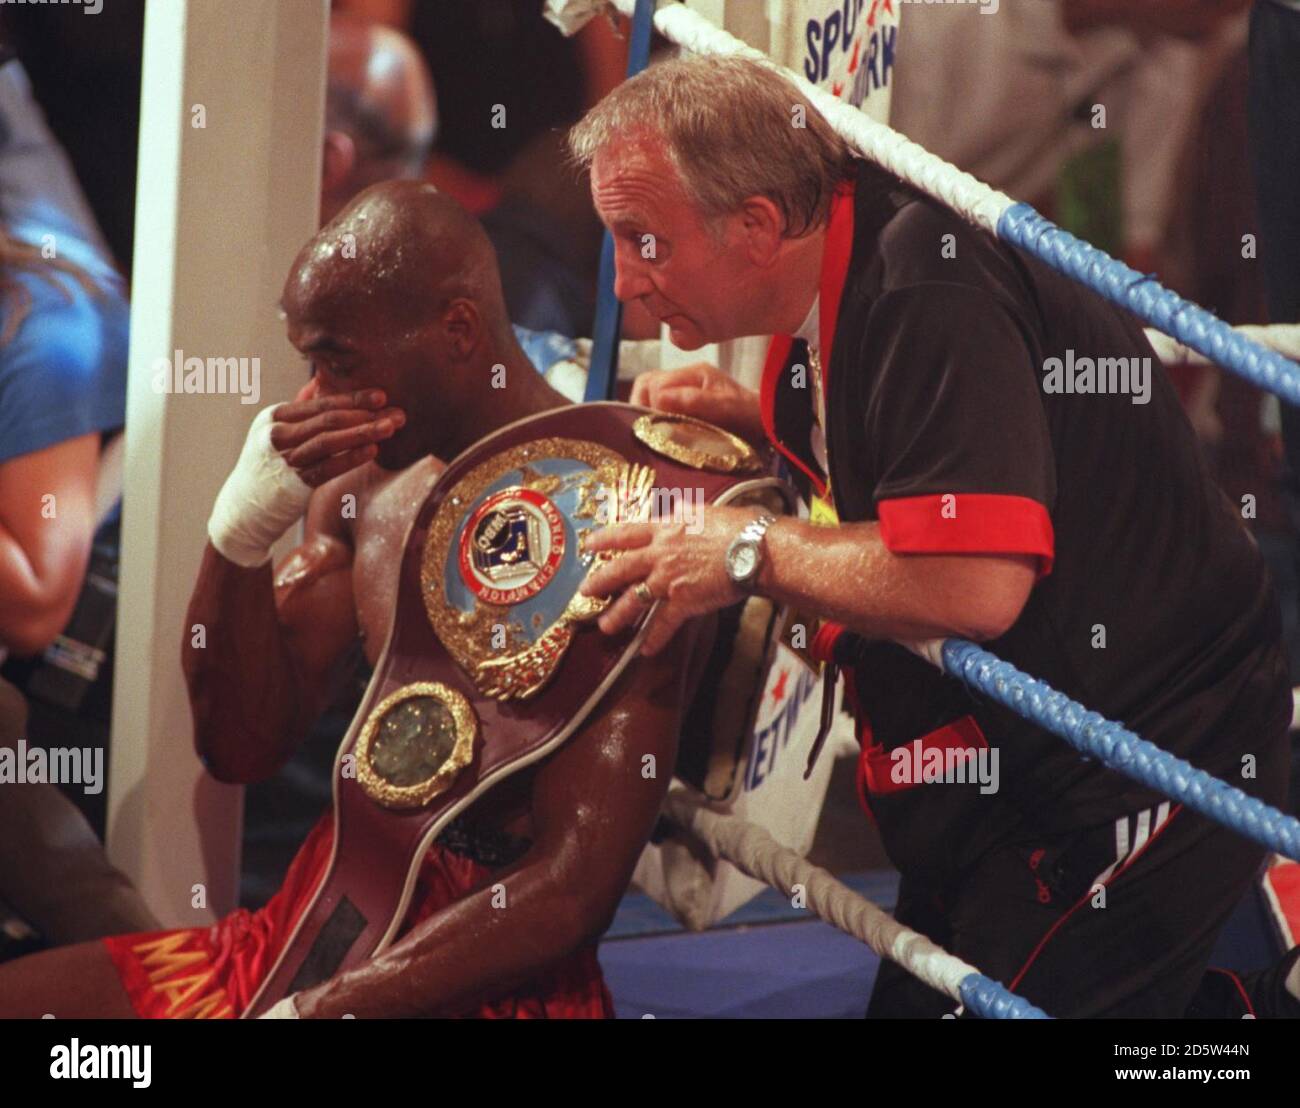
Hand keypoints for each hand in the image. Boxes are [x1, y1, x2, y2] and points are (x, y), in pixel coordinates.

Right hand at [270, 381, 405, 486]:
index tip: (381, 396)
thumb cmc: (267, 466)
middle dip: (364, 415)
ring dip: (362, 433)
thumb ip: (298, 410)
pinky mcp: (292, 485)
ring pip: (328, 442)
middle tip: (396, 412)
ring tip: (390, 428)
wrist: (243, 508)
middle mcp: (276, 435)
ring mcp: (283, 459)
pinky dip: (349, 458)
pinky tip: (371, 451)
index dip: (352, 398)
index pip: (319, 403)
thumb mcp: (272, 432)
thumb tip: (318, 383)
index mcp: (274, 417)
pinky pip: (326, 469)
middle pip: (327, 420)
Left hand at [580, 505, 756, 655]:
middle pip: (620, 568)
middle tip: (584, 591)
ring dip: (618, 614)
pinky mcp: (684, 601)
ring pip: (635, 599)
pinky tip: (646, 649)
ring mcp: (669, 579)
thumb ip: (686, 514)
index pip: (626, 533)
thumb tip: (678, 510)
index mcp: (665, 530)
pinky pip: (664, 623)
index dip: (605, 539)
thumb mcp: (705, 511)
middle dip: (599, 581)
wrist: (754, 549)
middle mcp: (660, 555)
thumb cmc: (737, 527)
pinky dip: (655, 638)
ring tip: (605, 627)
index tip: (589, 544)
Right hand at [630, 364, 764, 445]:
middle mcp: (686, 377)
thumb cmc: (750, 414)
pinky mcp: (684, 403)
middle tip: (648, 431)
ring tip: (653, 434)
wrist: (768, 422)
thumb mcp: (726, 407)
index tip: (656, 427)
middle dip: (642, 407)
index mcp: (695, 373)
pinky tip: (661, 434)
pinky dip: (654, 419)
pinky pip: (658, 406)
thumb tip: (658, 398)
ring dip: (647, 414)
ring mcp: (684, 389)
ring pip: (648, 395)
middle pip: (646, 385)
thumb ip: (694, 401)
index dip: (649, 405)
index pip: (653, 382)